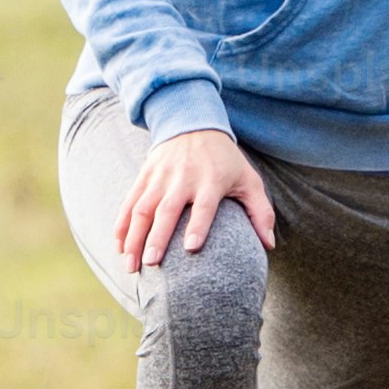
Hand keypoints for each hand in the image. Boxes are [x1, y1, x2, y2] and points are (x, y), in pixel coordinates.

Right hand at [113, 127, 274, 270]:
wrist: (193, 123)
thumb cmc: (225, 160)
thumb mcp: (248, 179)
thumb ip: (261, 212)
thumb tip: (268, 245)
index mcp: (211, 180)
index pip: (205, 205)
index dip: (198, 225)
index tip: (191, 248)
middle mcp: (183, 178)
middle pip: (167, 209)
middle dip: (157, 237)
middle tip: (151, 264)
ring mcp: (161, 176)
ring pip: (143, 208)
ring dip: (134, 237)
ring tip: (131, 265)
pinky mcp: (145, 175)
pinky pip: (130, 201)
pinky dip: (122, 224)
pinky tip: (119, 246)